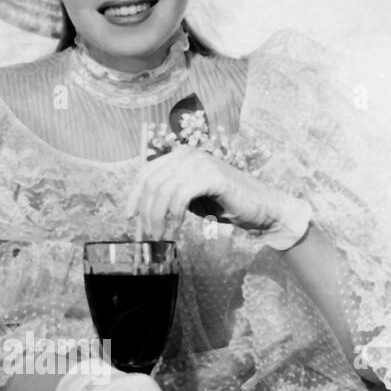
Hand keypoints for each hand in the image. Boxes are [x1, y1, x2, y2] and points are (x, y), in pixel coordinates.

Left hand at [126, 145, 309, 247]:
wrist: (262, 208)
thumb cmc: (222, 204)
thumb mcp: (187, 198)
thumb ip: (165, 198)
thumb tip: (137, 215)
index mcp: (179, 155)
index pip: (146, 173)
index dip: (134, 196)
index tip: (129, 217)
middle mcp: (187, 154)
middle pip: (152, 183)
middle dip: (145, 212)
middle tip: (147, 234)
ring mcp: (200, 162)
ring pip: (163, 191)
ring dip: (157, 218)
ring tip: (159, 236)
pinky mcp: (212, 176)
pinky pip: (180, 196)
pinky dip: (174, 216)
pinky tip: (176, 229)